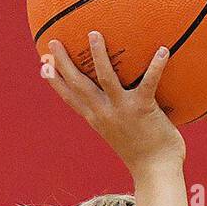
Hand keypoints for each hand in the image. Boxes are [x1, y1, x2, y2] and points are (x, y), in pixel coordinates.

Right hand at [45, 32, 183, 174]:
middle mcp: (103, 114)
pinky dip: (156, 66)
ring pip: (105, 78)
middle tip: (53, 42)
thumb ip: (119, 116)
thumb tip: (125, 101)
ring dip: (97, 55)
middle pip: (78, 84)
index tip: (43, 66)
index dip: (55, 82)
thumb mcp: (123, 134)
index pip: (70, 98)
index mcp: (96, 120)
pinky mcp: (142, 109)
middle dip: (64, 63)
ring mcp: (121, 111)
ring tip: (93, 34)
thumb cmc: (145, 154)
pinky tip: (163, 50)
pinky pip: (149, 82)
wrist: (156, 171)